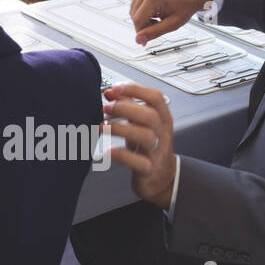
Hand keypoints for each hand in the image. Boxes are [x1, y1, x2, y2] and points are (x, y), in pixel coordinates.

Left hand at [103, 83, 176, 208]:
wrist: (162, 176)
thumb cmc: (149, 145)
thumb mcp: (140, 123)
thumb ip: (128, 106)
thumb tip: (110, 92)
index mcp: (162, 118)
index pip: (156, 98)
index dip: (136, 89)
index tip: (116, 87)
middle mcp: (162, 133)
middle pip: (150, 115)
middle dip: (125, 108)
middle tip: (106, 108)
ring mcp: (157, 151)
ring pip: (146, 136)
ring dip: (121, 129)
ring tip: (102, 126)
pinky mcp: (149, 169)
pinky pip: (140, 162)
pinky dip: (123, 156)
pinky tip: (110, 150)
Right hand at [129, 0, 213, 44]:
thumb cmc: (187, 5)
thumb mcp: (172, 24)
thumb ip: (153, 32)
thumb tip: (139, 39)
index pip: (137, 20)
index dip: (141, 32)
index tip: (145, 40)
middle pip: (133, 15)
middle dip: (143, 24)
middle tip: (157, 26)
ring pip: (133, 9)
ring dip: (142, 17)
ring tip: (158, 18)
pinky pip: (136, 3)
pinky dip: (143, 10)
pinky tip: (155, 11)